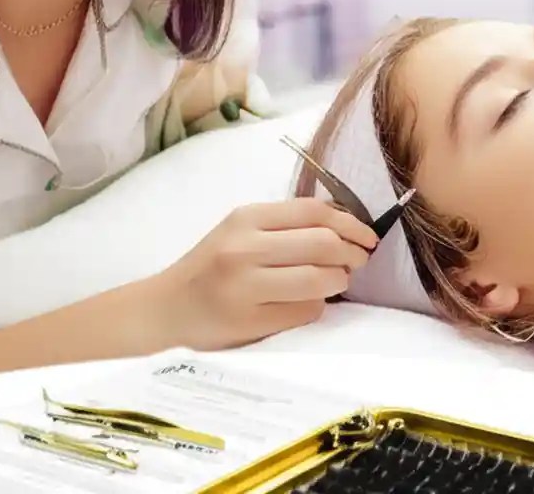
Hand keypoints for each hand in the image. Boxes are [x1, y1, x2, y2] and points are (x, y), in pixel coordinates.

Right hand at [156, 199, 377, 350]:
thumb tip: (346, 224)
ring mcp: (245, 287)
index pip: (313, 211)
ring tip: (334, 282)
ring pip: (319, 279)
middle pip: (323, 243)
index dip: (351, 222)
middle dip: (352, 254)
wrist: (166, 309)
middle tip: (358, 261)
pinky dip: (317, 306)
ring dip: (339, 281)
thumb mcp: (239, 232)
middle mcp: (244, 249)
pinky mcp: (249, 322)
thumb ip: (284, 225)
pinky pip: (306, 311)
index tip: (367, 236)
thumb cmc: (210, 268)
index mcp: (245, 219)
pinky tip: (308, 303)